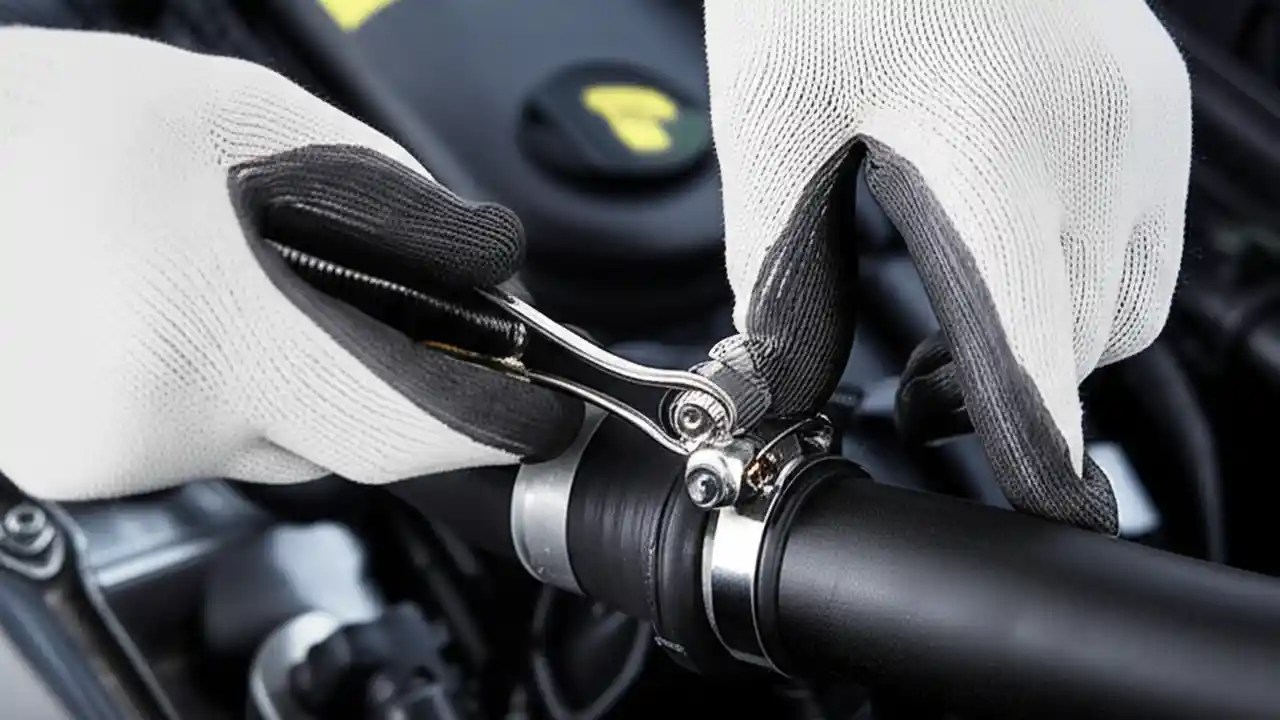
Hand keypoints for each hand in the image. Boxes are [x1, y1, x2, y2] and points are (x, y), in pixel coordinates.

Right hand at [0, 29, 579, 499]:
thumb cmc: (55, 127)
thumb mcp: (252, 118)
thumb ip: (388, 200)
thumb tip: (479, 269)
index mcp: (198, 322)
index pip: (402, 428)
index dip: (486, 423)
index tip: (530, 411)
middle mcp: (148, 418)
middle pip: (346, 439)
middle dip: (380, 375)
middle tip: (364, 302)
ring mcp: (107, 456)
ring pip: (278, 443)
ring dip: (299, 379)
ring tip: (245, 288)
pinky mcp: (81, 465)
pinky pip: (210, 440)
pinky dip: (232, 388)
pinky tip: (192, 315)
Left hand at [702, 0, 1191, 531]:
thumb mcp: (774, 117)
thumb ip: (780, 264)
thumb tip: (780, 370)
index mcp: (1002, 157)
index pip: (1042, 359)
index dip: (1035, 454)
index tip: (1038, 510)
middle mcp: (1103, 143)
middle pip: (1092, 341)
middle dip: (1015, 387)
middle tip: (918, 385)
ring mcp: (1143, 116)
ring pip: (1132, 291)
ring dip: (1055, 331)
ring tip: (958, 315)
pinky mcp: (1149, 93)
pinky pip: (1143, 224)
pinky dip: (1080, 265)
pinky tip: (1006, 236)